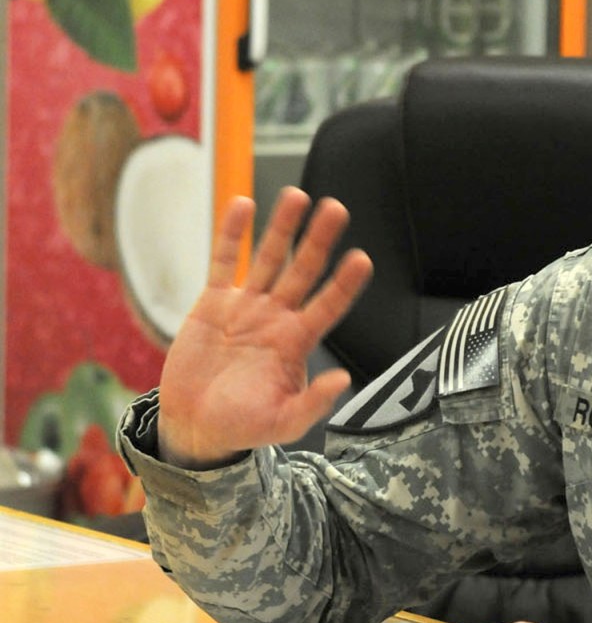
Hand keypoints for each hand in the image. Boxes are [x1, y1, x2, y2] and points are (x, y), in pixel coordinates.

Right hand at [158, 187, 372, 468]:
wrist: (197, 426)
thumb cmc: (245, 427)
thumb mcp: (284, 424)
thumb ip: (313, 404)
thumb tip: (343, 381)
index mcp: (297, 342)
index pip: (329, 305)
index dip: (344, 284)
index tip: (361, 259)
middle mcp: (277, 318)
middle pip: (303, 271)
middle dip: (320, 241)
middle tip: (337, 209)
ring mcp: (247, 306)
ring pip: (269, 258)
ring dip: (283, 227)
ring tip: (297, 195)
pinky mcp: (213, 303)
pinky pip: (224, 261)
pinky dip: (232, 234)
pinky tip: (243, 204)